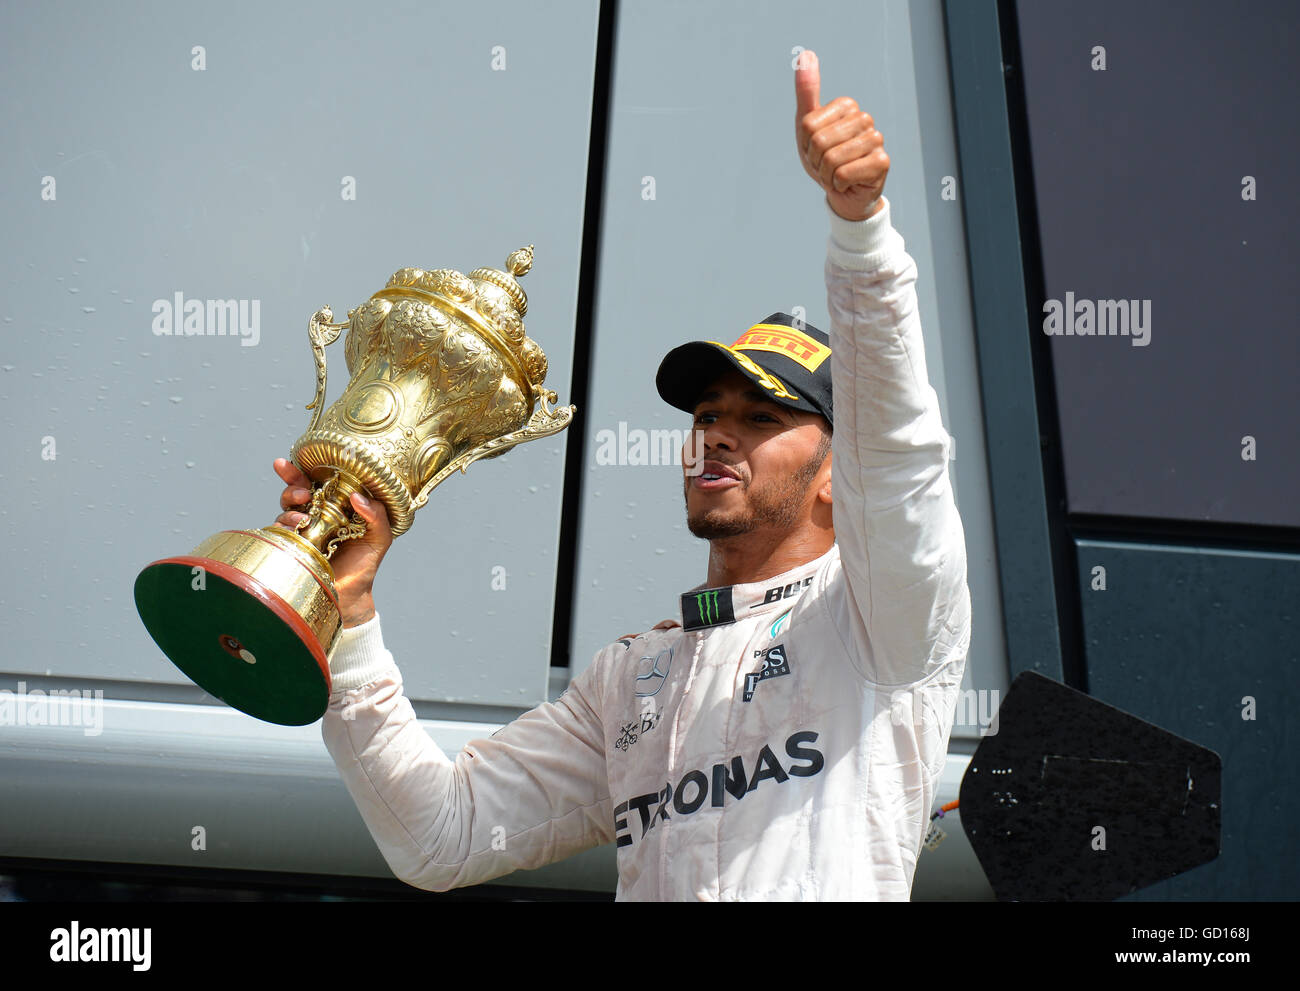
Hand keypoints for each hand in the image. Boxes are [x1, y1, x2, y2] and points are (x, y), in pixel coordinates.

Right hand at [272, 457, 393, 626]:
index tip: (289, 463)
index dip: (302, 470)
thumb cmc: (365, 563)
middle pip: (295, 490)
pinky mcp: (291, 547)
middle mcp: (315, 514)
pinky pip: (279, 531)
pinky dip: (284, 526)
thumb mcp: (380, 537)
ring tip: (301, 515)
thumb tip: (357, 496)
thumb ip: (377, 515)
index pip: (317, 481)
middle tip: (301, 493)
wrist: (351, 595)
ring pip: (286, 509)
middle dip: (291, 484)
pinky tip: (295, 529)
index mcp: (335, 506)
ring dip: (290, 508)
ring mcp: (301, 530)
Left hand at [794, 50, 888, 221]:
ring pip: (832, 159)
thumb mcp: (807, 127)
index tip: (817, 150)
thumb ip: (806, 91)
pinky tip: (848, 182)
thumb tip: (806, 54)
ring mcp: (877, 139)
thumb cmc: (824, 159)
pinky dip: (839, 184)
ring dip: (827, 175)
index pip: (809, 125)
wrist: (843, 193)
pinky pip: (844, 173)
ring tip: (837, 174)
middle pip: (820, 141)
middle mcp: (865, 118)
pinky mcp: (882, 162)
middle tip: (827, 166)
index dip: (806, 144)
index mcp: (847, 106)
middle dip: (816, 161)